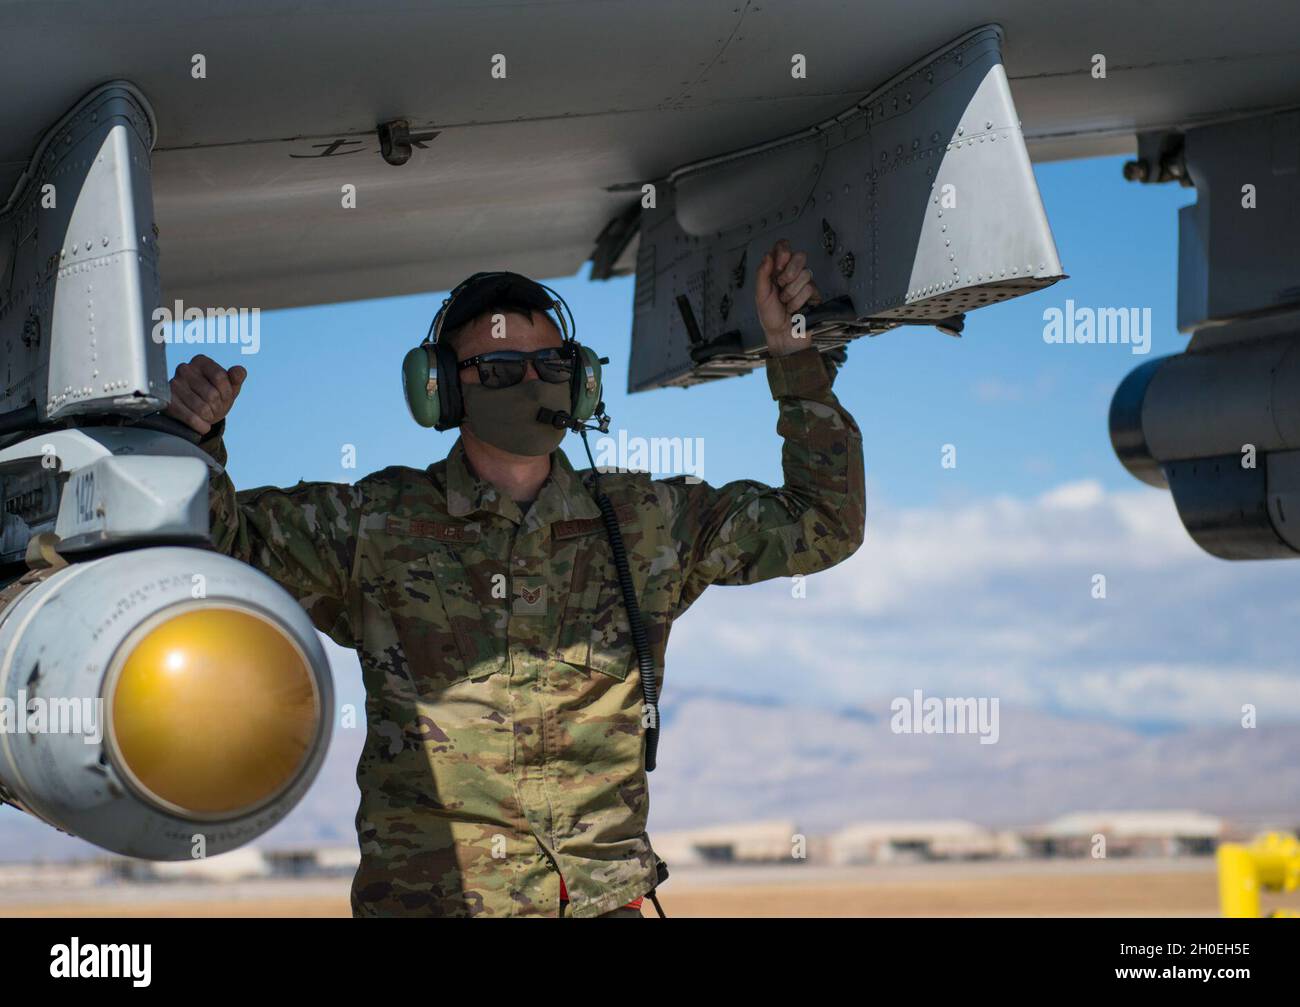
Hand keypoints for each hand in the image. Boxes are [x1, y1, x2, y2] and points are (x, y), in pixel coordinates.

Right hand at [163, 353, 246, 434]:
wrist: (193, 412)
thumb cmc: (214, 396)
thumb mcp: (229, 387)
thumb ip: (237, 377)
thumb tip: (240, 371)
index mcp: (201, 361)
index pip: (220, 377)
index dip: (227, 392)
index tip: (225, 397)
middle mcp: (184, 369)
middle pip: (212, 394)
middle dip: (218, 406)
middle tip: (215, 409)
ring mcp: (174, 385)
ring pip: (202, 408)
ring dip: (210, 417)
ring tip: (208, 415)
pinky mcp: (168, 402)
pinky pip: (191, 418)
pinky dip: (201, 426)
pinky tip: (203, 425)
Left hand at [755, 238, 821, 356]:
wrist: (782, 335)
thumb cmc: (770, 317)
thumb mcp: (760, 295)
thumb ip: (762, 274)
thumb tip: (768, 255)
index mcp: (776, 270)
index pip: (783, 247)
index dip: (783, 251)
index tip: (777, 265)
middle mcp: (792, 273)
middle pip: (799, 256)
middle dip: (788, 272)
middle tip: (781, 285)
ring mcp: (804, 283)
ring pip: (805, 274)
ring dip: (791, 293)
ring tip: (786, 303)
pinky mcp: (814, 294)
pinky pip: (810, 288)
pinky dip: (798, 301)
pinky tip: (794, 309)